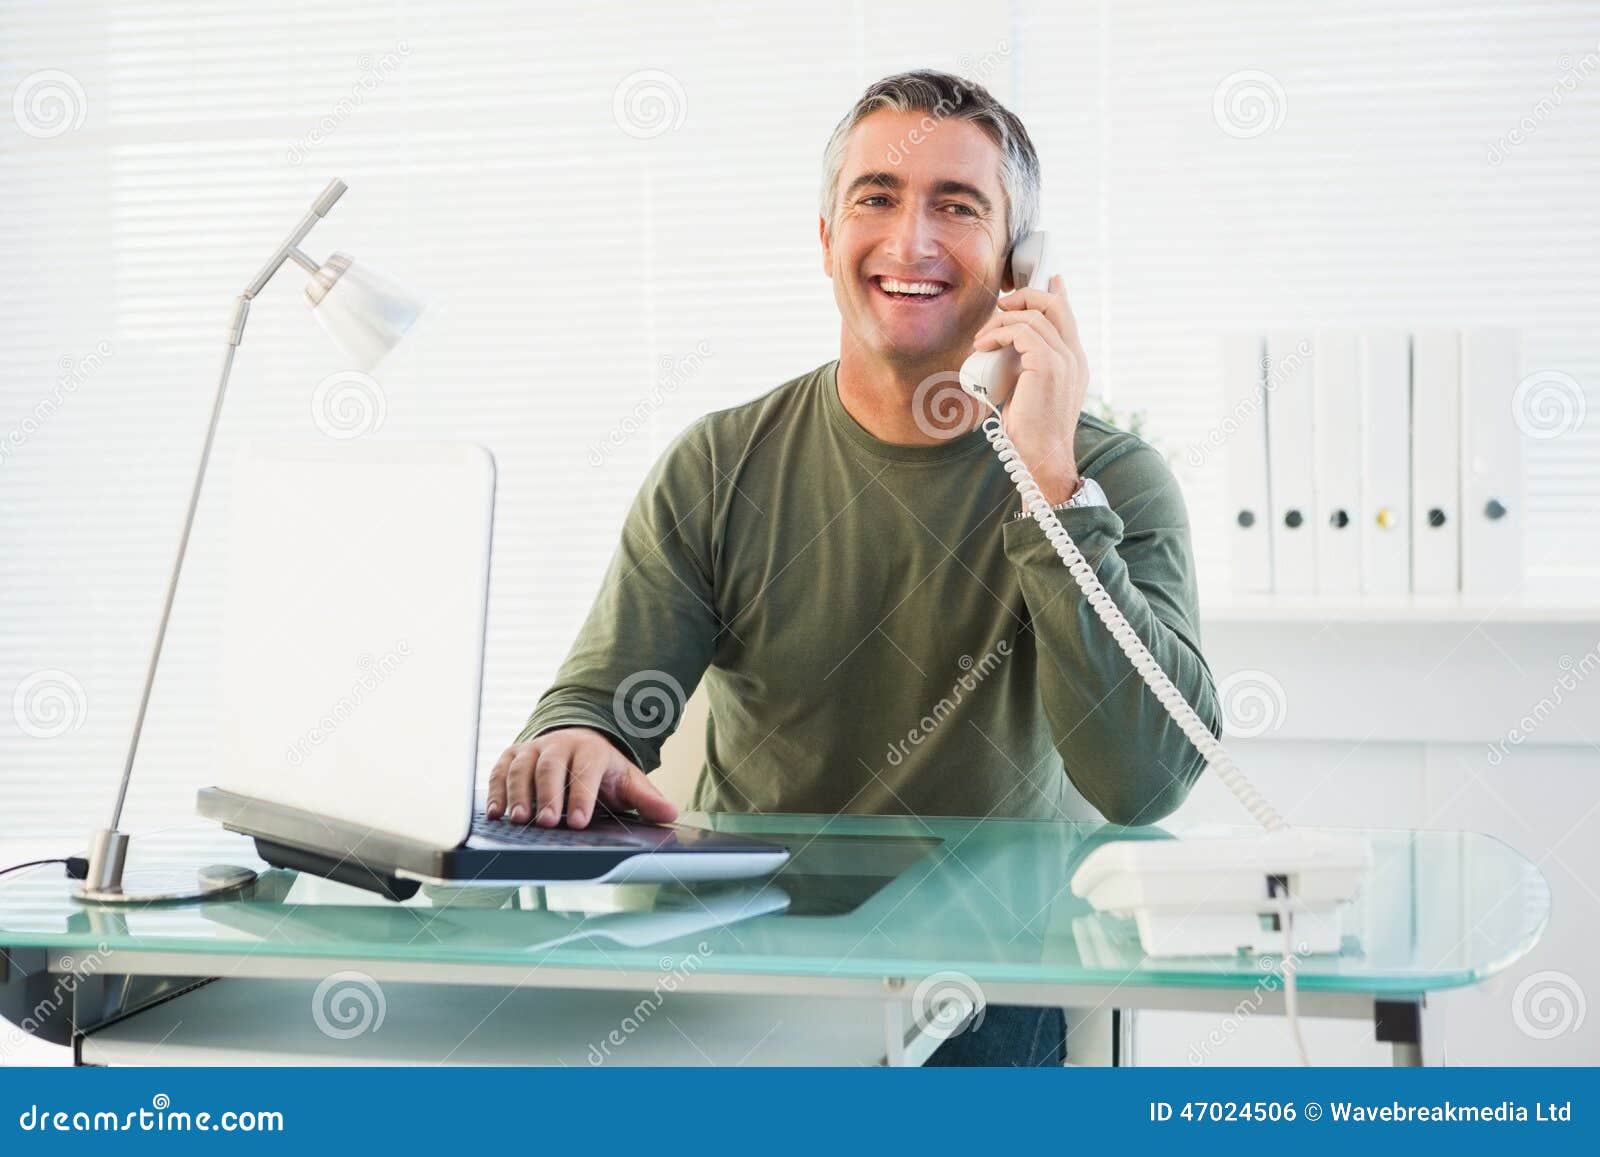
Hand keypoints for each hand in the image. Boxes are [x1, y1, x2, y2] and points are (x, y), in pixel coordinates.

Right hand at [485, 727, 678, 828]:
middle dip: (547, 795)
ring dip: (518, 793)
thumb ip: (646, 798)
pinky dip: (495, 790)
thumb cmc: (603, 770)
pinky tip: (496, 813)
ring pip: (522, 767)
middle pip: (551, 766)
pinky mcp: (513, 755)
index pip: (586, 771)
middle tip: (545, 822)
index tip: (577, 822)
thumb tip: (670, 812)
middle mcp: (560, 745)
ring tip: (518, 821)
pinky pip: (499, 770)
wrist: (578, 742)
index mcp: (591, 750)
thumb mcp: (628, 781)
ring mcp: (534, 748)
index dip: (581, 796)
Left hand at [970, 274, 1088, 504]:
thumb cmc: (1031, 432)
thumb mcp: (1031, 392)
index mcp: (1074, 362)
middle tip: (1001, 306)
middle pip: (1055, 304)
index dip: (1057, 292)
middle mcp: (1075, 357)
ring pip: (1034, 316)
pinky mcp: (1048, 366)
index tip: (1048, 279)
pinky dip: (999, 333)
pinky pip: (1022, 332)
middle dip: (1025, 296)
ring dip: (1001, 321)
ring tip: (982, 339)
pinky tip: (984, 345)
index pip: (1068, 315)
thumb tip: (1004, 354)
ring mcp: (1065, 360)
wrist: (1042, 458)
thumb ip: (1028, 369)